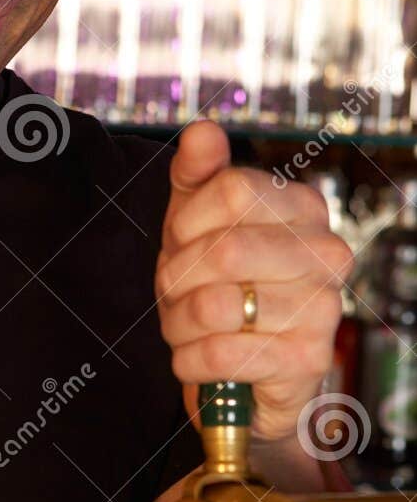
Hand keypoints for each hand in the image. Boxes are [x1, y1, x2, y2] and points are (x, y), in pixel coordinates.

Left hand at [155, 121, 353, 441]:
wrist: (241, 370)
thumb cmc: (216, 283)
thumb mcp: (196, 220)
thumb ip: (198, 173)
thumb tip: (203, 131)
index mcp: (304, 208)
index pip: (232, 189)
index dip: (186, 221)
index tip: (179, 241)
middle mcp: (329, 253)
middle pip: (224, 249)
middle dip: (176, 278)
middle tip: (172, 291)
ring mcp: (324, 308)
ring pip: (215, 306)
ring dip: (177, 323)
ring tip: (184, 326)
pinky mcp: (308, 361)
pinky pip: (221, 354)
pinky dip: (189, 361)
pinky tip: (195, 359)